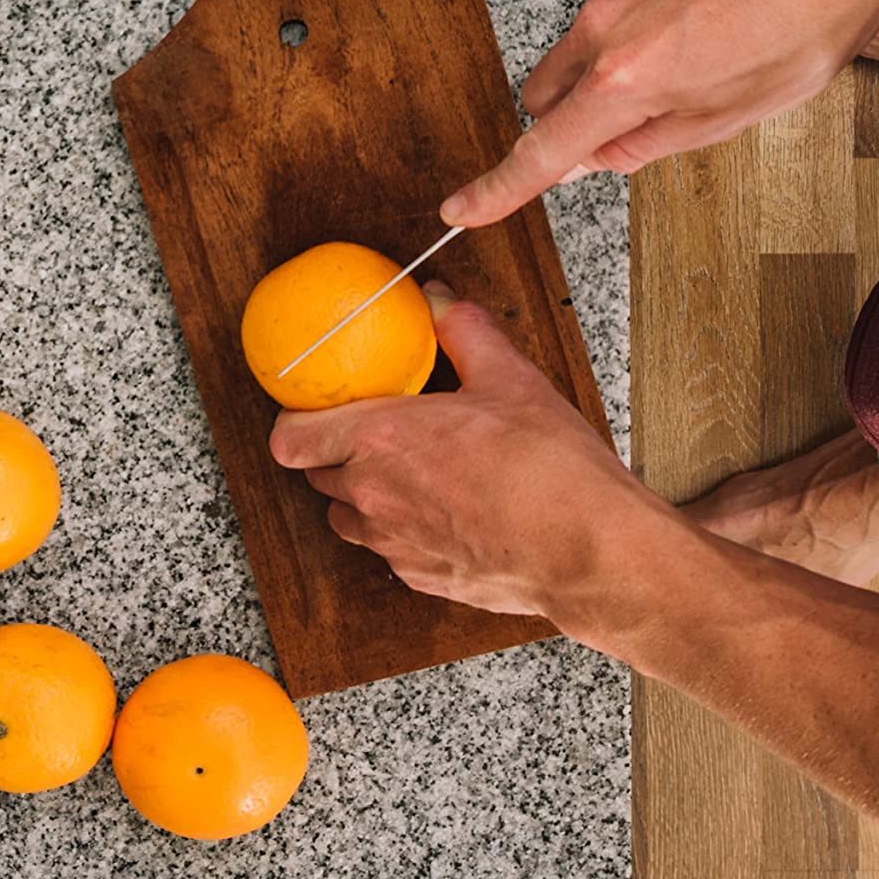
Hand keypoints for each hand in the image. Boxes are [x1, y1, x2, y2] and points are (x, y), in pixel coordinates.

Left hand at [269, 290, 661, 622]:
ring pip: (350, 515)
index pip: (291, 438)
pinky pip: (389, 547)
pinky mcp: (421, 577)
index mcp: (383, 439)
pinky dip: (404, 525)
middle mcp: (375, 496)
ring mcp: (395, 544)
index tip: (314, 405)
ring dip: (367, 491)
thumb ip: (463, 330)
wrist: (587, 550)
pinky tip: (448, 506)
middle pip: (319, 473)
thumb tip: (439, 301)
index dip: (295, 420)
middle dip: (340, 448)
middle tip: (384, 425)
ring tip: (416, 467)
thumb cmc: (550, 469)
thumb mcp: (510, 377)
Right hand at [443, 0, 878, 227]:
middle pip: (545, 94)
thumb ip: (646, 143)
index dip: (498, 188)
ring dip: (609, 66)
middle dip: (571, 119)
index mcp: (627, 79)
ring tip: (694, 55)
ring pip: (578, 47)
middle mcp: (604, 23)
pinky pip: (608, 2)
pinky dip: (633, 21)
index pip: (542, 149)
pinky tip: (695, 14)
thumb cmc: (801, 25)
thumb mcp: (731, 115)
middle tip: (636, 123)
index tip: (463, 206)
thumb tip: (593, 158)